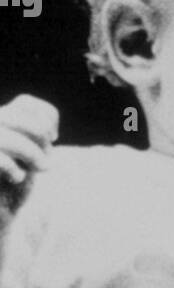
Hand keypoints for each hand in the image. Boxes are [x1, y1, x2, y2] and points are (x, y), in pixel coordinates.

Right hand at [0, 94, 58, 227]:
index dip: (45, 115)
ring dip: (30, 152)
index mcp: (3, 123)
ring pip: (4, 135)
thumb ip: (38, 138)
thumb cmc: (16, 184)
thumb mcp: (34, 157)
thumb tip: (47, 134)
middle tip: (48, 156)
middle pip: (15, 114)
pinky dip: (12, 167)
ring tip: (41, 169)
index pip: (25, 103)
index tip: (54, 137)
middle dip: (38, 133)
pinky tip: (17, 178)